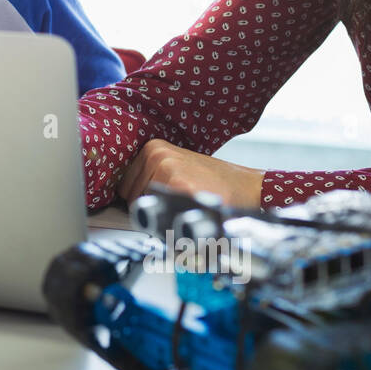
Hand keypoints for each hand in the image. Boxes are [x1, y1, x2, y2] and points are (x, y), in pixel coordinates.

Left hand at [115, 139, 264, 208]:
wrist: (247, 188)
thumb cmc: (212, 182)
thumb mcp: (178, 165)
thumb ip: (150, 173)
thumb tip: (122, 192)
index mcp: (153, 148)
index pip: (124, 183)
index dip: (139, 197)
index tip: (160, 198)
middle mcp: (157, 155)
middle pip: (129, 195)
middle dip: (149, 207)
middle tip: (176, 202)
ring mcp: (167, 170)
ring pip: (141, 207)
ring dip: (159, 214)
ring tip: (184, 204)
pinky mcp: (179, 187)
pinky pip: (158, 214)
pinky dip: (167, 221)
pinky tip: (186, 212)